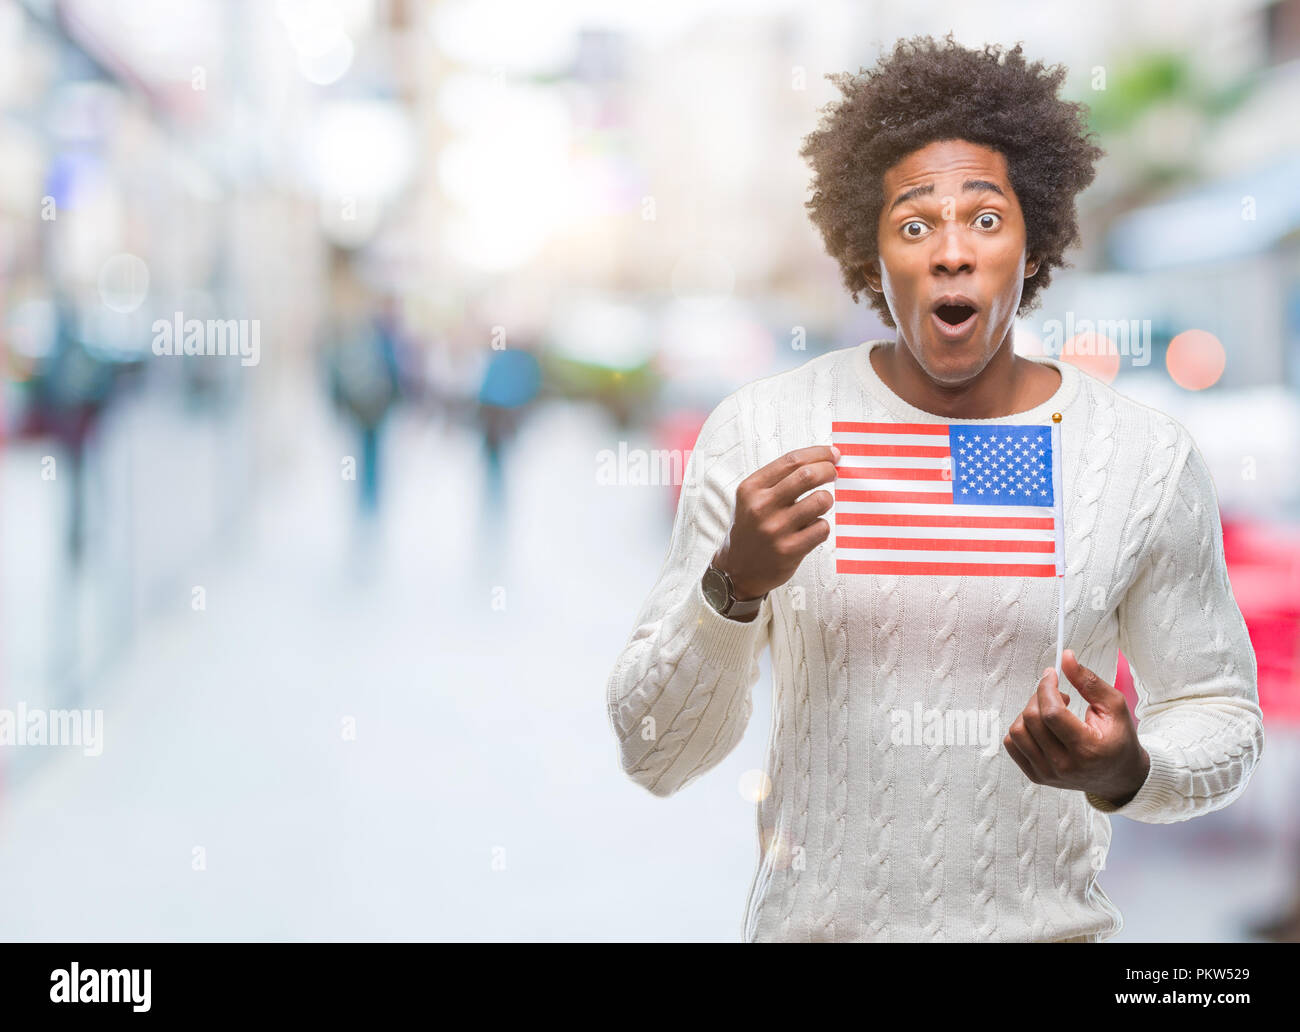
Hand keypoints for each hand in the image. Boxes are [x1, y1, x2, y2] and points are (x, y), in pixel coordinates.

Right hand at [713, 445, 839, 600]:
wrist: (737, 571)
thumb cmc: (752, 529)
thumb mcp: (752, 499)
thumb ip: (779, 480)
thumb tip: (821, 460)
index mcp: (751, 488)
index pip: (791, 460)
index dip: (818, 453)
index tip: (832, 454)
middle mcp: (761, 507)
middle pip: (807, 475)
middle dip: (828, 470)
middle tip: (834, 473)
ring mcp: (775, 530)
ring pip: (820, 501)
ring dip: (827, 499)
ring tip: (821, 503)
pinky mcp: (789, 550)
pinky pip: (822, 528)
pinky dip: (822, 526)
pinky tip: (812, 529)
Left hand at [1003, 648, 1149, 806]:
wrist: (1118, 777)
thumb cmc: (1119, 739)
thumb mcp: (1114, 706)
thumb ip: (1088, 681)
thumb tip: (1065, 657)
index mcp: (1087, 750)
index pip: (1052, 714)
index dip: (1046, 687)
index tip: (1051, 674)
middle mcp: (1064, 766)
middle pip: (1031, 720)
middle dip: (1039, 696)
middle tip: (1056, 693)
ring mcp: (1047, 774)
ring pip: (1017, 732)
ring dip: (1029, 712)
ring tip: (1051, 711)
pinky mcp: (1037, 776)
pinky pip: (1012, 745)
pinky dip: (1022, 728)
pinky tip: (1041, 726)